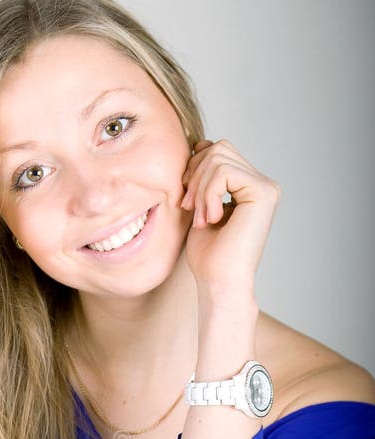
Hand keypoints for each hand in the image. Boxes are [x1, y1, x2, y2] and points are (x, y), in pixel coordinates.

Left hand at [181, 139, 279, 293]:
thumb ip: (204, 177)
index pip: (217, 152)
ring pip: (219, 156)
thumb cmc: (208, 256)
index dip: (194, 169)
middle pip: (218, 148)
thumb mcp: (199, 206)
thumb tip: (201, 143)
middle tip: (189, 209)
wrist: (218, 283)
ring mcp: (266, 187)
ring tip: (200, 218)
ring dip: (199, 188)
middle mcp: (262, 184)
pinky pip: (223, 171)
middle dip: (195, 176)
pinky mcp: (263, 193)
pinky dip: (208, 194)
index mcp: (249, 187)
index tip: (186, 202)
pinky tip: (210, 219)